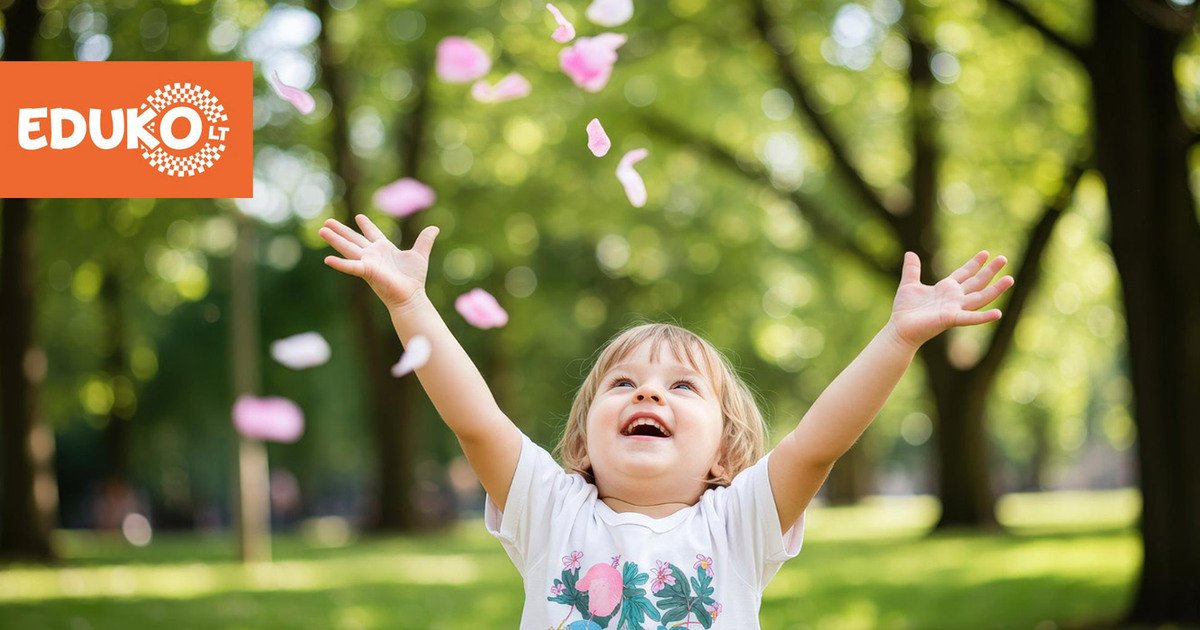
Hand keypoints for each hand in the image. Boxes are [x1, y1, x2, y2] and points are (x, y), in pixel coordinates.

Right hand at [319, 214, 439, 310]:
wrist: (412, 296)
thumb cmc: (414, 279)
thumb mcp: (420, 254)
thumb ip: (425, 240)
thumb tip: (435, 228)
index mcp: (384, 249)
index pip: (373, 234)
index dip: (366, 225)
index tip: (358, 217)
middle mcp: (373, 255)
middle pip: (353, 239)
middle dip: (341, 230)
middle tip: (327, 222)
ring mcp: (368, 263)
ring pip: (348, 248)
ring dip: (335, 240)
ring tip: (322, 230)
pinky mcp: (367, 272)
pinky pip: (351, 267)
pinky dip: (340, 264)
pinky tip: (327, 259)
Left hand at [888, 250, 1013, 347]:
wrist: (899, 329)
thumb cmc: (905, 310)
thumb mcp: (909, 284)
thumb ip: (912, 269)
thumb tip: (910, 253)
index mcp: (946, 289)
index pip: (964, 274)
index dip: (975, 263)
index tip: (986, 253)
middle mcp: (954, 298)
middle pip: (976, 283)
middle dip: (990, 271)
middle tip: (1004, 259)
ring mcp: (955, 309)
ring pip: (980, 298)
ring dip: (995, 290)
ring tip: (1010, 279)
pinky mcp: (951, 319)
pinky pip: (970, 318)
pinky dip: (984, 317)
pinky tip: (998, 314)